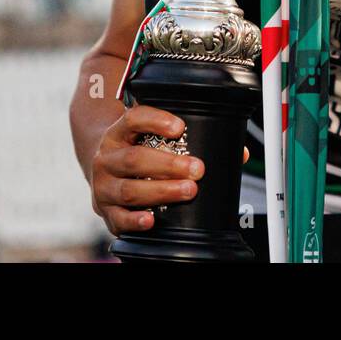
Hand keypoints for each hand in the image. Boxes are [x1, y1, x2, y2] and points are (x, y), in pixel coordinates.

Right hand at [90, 104, 249, 235]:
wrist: (101, 170)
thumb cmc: (136, 150)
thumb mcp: (152, 137)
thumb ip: (190, 138)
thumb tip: (239, 153)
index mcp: (119, 133)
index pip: (133, 119)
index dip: (156, 120)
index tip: (180, 127)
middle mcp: (107, 158)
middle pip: (134, 159)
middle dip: (169, 165)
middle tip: (197, 169)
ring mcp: (103, 186)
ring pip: (130, 190)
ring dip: (161, 191)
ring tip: (188, 190)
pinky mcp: (106, 211)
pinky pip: (119, 219)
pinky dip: (136, 221)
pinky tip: (152, 219)